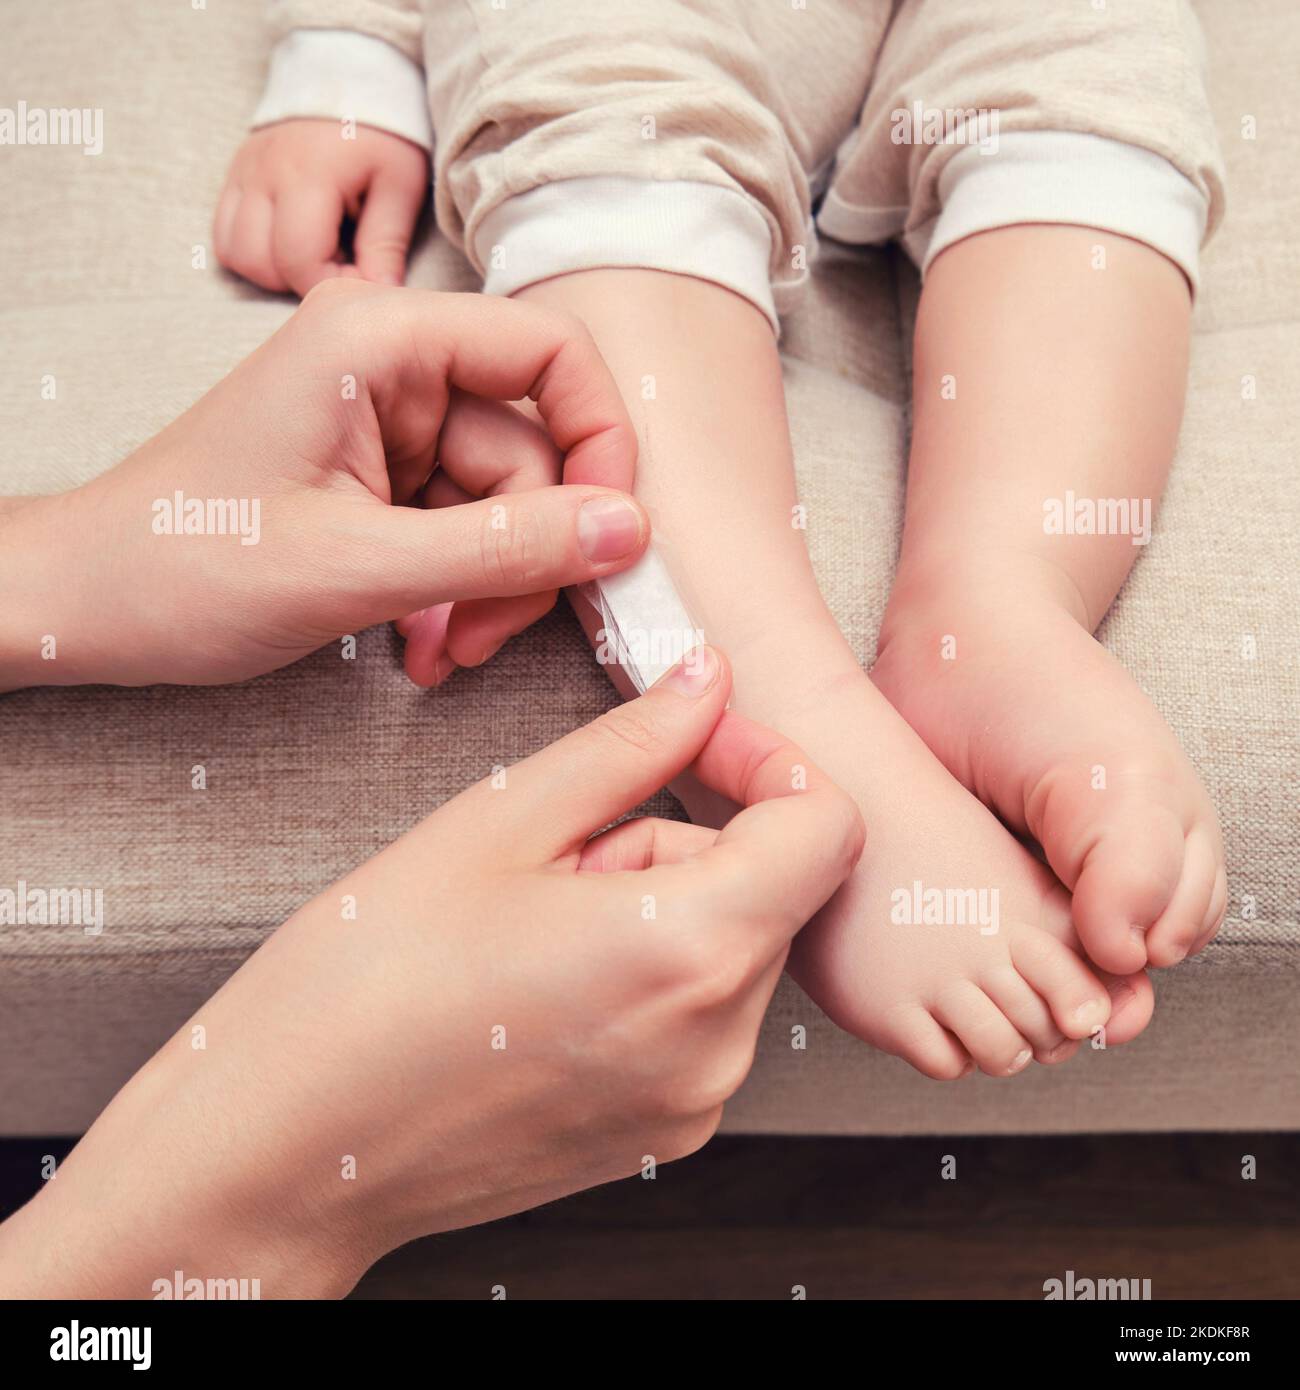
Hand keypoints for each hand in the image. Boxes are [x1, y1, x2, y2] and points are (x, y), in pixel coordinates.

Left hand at [0, 280, 644, 688]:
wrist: (92, 607)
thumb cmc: (185, 565)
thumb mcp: (359, 566)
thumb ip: (503, 547)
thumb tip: (626, 530)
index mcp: (380, 338)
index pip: (549, 352)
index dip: (599, 441)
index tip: (607, 535)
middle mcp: (392, 367)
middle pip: (533, 453)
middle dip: (521, 560)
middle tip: (480, 638)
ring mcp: (389, 426)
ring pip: (506, 507)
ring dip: (489, 593)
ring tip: (441, 651)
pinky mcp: (383, 479)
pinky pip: (466, 532)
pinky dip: (459, 596)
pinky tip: (424, 642)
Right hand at [0, 649, 863, 1296]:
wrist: (289, 1144)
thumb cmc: (367, 979)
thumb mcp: (498, 822)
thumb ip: (630, 743)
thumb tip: (706, 681)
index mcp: (689, 948)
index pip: (828, 828)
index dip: (771, 762)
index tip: (701, 740)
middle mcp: (716, 1040)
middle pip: (768, 885)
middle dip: (679, 839)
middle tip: (556, 854)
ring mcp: (694, 1099)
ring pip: (729, 946)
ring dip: (658, 906)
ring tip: (534, 927)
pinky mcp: (663, 1131)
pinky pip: (697, 1014)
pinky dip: (648, 973)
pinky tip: (544, 981)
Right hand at [214, 119, 428, 293]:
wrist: (349, 80)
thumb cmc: (383, 137)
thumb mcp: (400, 185)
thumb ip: (386, 243)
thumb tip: (381, 294)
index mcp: (307, 176)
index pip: (299, 260)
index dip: (331, 285)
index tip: (363, 275)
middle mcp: (262, 174)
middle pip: (259, 263)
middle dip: (301, 281)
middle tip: (341, 263)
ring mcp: (241, 174)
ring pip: (233, 253)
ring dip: (273, 270)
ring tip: (316, 253)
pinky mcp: (234, 176)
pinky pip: (223, 235)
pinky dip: (253, 253)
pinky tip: (291, 243)